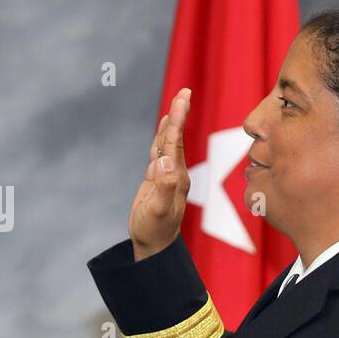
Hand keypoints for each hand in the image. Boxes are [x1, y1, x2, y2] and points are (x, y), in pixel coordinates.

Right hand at [129, 87, 191, 260]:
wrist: (154, 246)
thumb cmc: (155, 231)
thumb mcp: (158, 211)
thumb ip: (163, 187)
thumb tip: (162, 161)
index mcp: (176, 176)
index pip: (174, 142)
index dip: (177, 119)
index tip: (182, 98)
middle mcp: (174, 172)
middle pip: (174, 137)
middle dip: (178, 114)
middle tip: (184, 91)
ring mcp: (166, 175)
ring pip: (168, 142)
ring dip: (172, 122)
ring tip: (178, 102)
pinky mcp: (157, 179)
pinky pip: (160, 152)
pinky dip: (162, 137)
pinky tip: (165, 128)